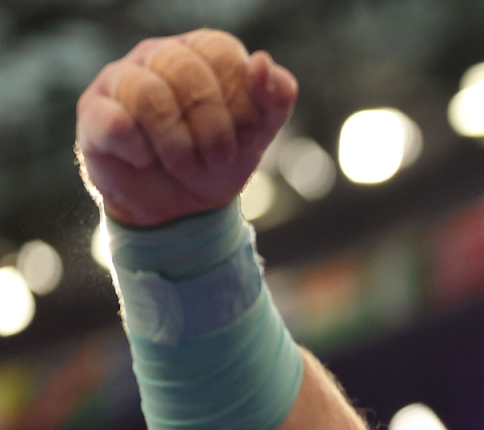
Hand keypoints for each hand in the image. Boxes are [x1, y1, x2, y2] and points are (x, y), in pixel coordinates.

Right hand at [76, 29, 297, 226]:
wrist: (177, 209)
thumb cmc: (217, 160)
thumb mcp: (258, 134)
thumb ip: (275, 98)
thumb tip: (263, 62)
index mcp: (201, 52)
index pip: (221, 51)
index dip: (239, 98)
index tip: (244, 135)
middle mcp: (159, 55)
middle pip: (186, 69)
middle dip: (212, 125)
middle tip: (218, 157)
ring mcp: (121, 79)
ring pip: (148, 93)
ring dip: (177, 143)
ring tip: (184, 165)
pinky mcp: (93, 111)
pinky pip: (115, 121)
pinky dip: (140, 149)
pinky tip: (146, 159)